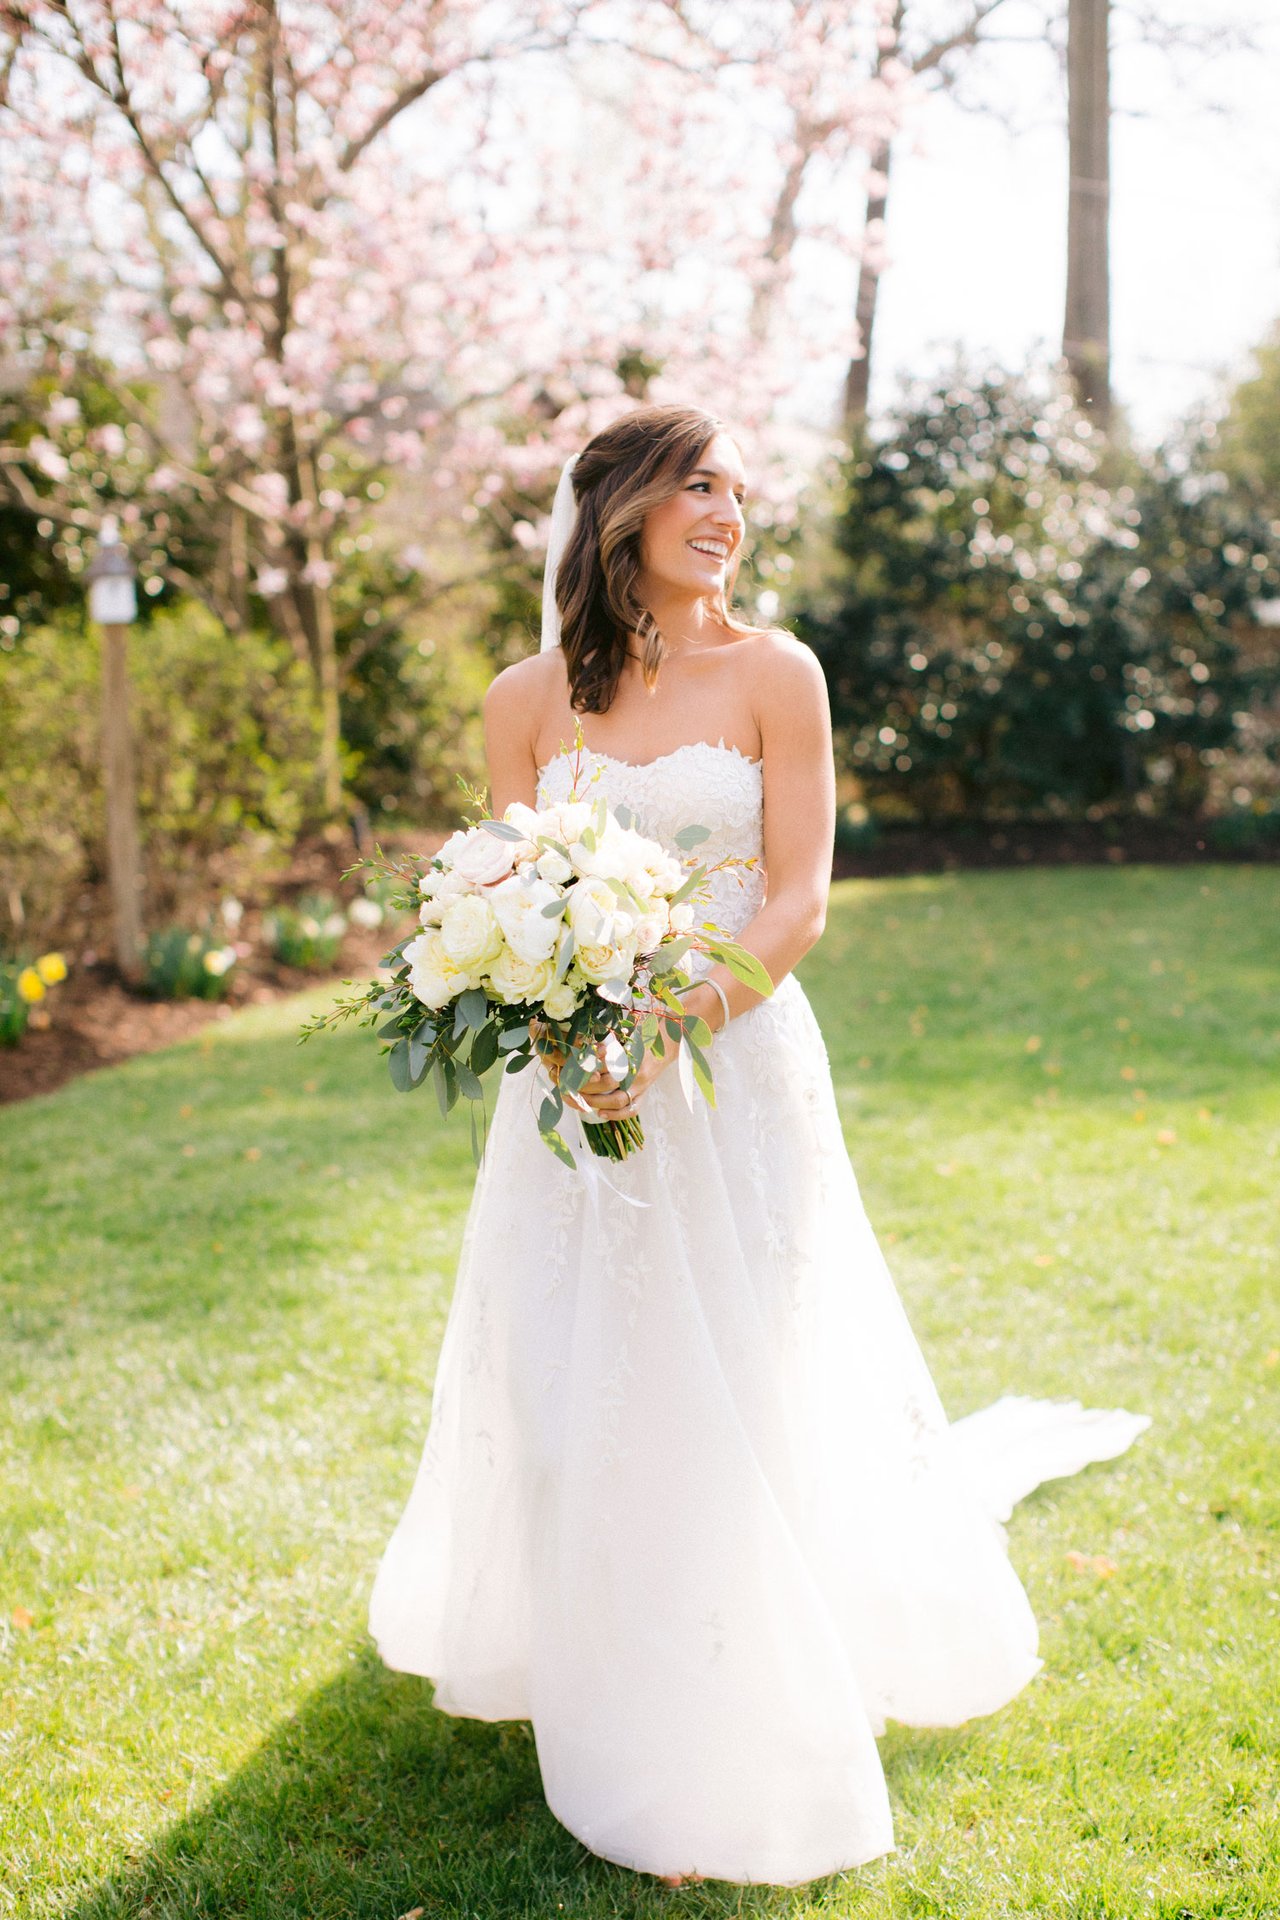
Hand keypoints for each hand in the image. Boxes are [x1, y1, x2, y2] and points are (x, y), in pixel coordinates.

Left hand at [529, 1018, 672, 1123]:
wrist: (671, 1041)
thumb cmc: (645, 1033)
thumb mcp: (626, 1032)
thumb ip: (608, 1042)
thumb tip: (583, 1049)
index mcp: (630, 1054)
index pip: (602, 1066)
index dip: (584, 1071)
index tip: (569, 1071)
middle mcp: (636, 1071)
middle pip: (606, 1085)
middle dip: (585, 1088)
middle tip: (567, 1088)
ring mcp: (642, 1085)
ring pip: (616, 1101)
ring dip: (596, 1103)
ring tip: (579, 1101)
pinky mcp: (645, 1093)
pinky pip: (631, 1110)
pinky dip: (615, 1115)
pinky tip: (600, 1114)